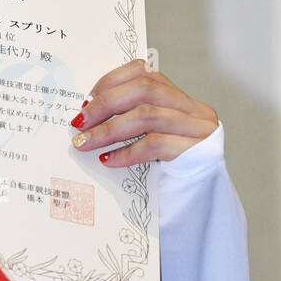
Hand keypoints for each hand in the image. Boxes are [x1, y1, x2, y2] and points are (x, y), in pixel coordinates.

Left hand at [69, 58, 218, 164]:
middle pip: (144, 89)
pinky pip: (155, 145)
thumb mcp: (150, 140)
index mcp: (181, 100)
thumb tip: (87, 115)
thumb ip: (129, 121)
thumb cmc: (169, 173)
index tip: (86, 101)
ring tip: (85, 142)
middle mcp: (195, 110)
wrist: (200, 209)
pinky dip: (127, 152)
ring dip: (109, 129)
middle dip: (106, 104)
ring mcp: (200, 130)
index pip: (144, 71)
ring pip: (148, 115)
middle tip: (79, 122)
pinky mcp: (198, 153)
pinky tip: (108, 160)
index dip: (111, 81)